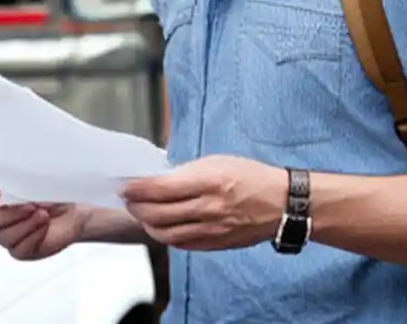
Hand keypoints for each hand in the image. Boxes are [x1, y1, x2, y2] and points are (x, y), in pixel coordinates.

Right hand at [0, 183, 89, 260]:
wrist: (75, 213)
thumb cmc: (55, 196)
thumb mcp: (39, 183)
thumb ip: (22, 181)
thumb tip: (11, 180)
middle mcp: (0, 218)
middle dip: (11, 212)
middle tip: (31, 205)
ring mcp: (9, 236)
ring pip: (4, 236)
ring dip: (25, 225)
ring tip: (43, 215)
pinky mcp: (21, 251)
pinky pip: (19, 249)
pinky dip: (33, 236)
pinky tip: (44, 227)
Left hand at [121, 155, 286, 250]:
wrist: (281, 203)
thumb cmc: (251, 176)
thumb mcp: (219, 161)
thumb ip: (187, 171)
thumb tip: (158, 179)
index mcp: (209, 181)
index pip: (160, 188)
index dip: (136, 188)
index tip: (125, 185)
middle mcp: (208, 208)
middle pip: (157, 213)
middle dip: (135, 206)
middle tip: (128, 199)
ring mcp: (211, 230)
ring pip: (165, 233)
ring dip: (147, 223)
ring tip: (141, 213)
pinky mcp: (215, 244)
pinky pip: (180, 244)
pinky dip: (165, 236)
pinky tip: (160, 226)